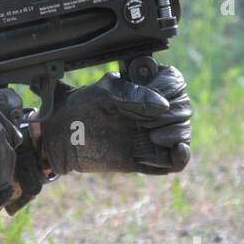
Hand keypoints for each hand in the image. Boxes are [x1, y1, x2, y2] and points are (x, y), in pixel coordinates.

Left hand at [37, 66, 191, 175]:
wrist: (59, 139)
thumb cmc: (76, 109)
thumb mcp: (101, 94)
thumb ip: (132, 95)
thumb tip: (162, 106)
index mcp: (141, 88)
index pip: (175, 82)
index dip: (171, 89)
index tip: (158, 96)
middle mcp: (150, 110)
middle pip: (184, 108)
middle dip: (174, 114)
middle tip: (149, 121)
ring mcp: (151, 134)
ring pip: (183, 132)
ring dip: (176, 133)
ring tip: (153, 136)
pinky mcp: (148, 157)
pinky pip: (176, 161)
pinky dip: (181, 156)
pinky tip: (176, 150)